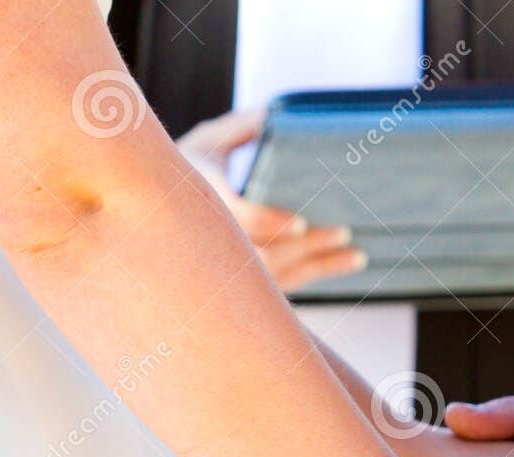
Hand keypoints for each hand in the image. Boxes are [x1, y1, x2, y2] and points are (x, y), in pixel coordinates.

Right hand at [178, 110, 367, 292]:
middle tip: (343, 232)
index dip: (269, 223)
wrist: (157, 216)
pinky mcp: (244, 282)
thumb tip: (273, 114)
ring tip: (356, 254)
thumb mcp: (207, 141)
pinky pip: (283, 285)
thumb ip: (240, 128)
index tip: (301, 222)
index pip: (238, 221)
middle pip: (266, 256)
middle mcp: (213, 243)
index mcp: (202, 203)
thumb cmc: (187, 171)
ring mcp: (227, 268)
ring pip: (277, 276)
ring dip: (319, 266)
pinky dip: (316, 274)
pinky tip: (343, 262)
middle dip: (308, 247)